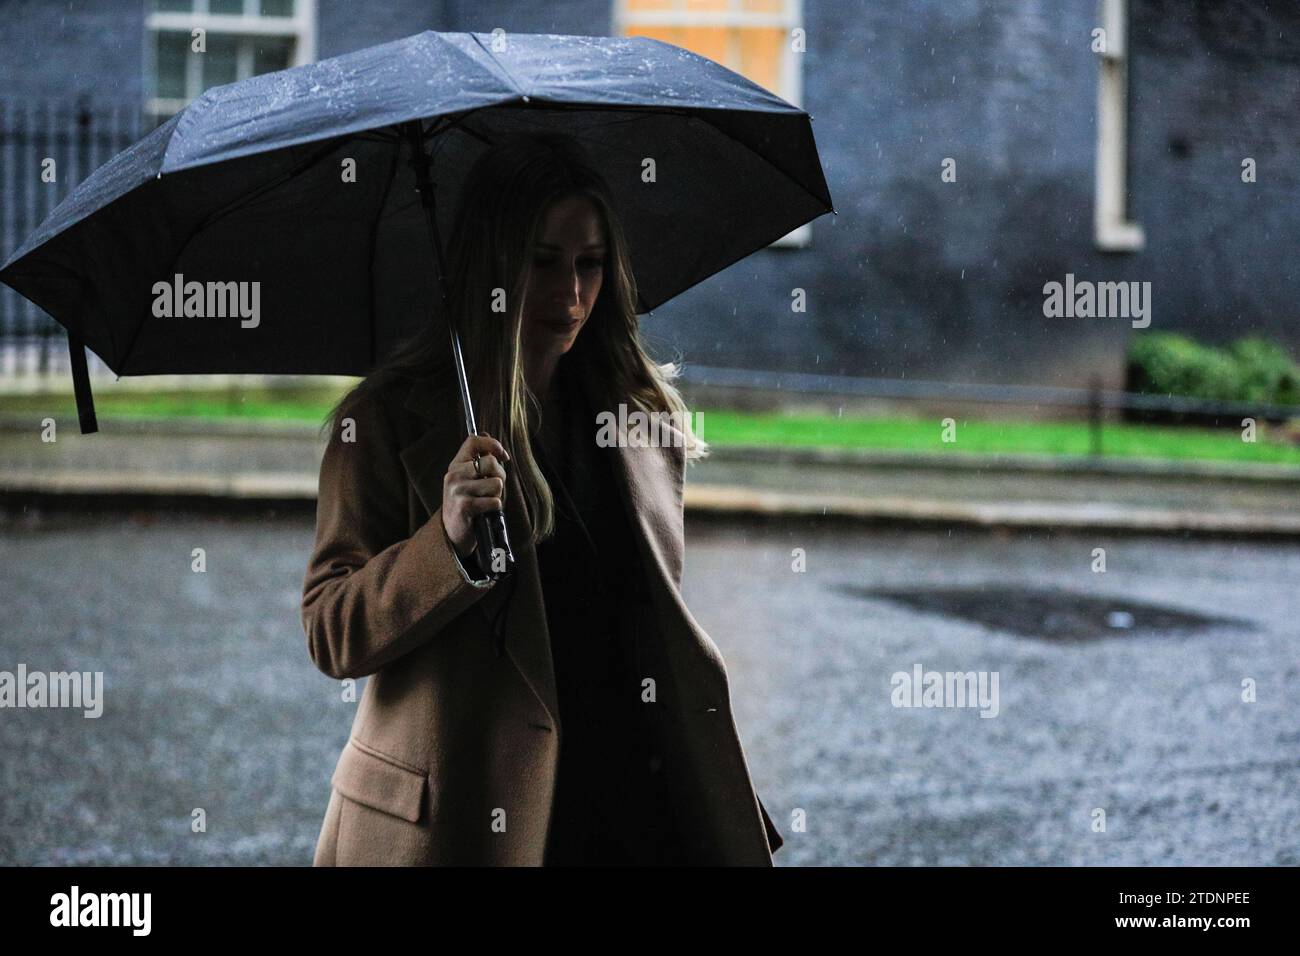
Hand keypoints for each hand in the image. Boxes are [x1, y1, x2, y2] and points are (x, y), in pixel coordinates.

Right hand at [441, 432, 509, 558]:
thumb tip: (486, 436)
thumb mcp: (469, 478)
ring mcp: (458, 490)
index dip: (492, 444)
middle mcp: (454, 475)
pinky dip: (494, 507)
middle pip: (490, 463)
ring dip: (497, 495)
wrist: (452, 532)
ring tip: (486, 501)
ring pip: (496, 483)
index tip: (503, 455)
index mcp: (456, 465)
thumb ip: (478, 459)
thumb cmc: (467, 502)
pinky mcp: (464, 507)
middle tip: (493, 488)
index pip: (473, 441)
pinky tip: (485, 511)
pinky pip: (494, 501)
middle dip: (500, 476)